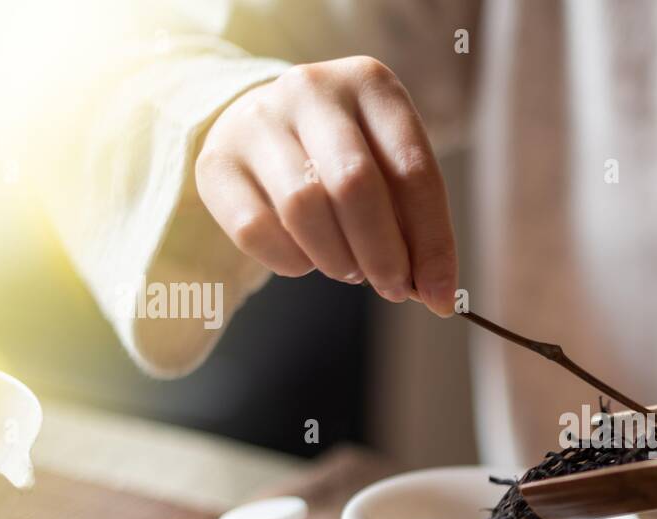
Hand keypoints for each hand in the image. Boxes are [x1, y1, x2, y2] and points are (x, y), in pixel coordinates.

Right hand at [196, 56, 456, 314]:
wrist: (264, 126)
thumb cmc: (344, 157)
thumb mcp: (390, 170)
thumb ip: (416, 224)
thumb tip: (437, 293)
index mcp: (371, 85)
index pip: (414, 172)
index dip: (432, 243)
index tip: (439, 295)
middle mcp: (311, 88)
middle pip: (355, 186)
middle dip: (383, 254)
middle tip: (392, 288)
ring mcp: (257, 120)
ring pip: (303, 209)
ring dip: (337, 259)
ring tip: (349, 269)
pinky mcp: (216, 161)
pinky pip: (256, 230)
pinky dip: (291, 261)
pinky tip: (306, 258)